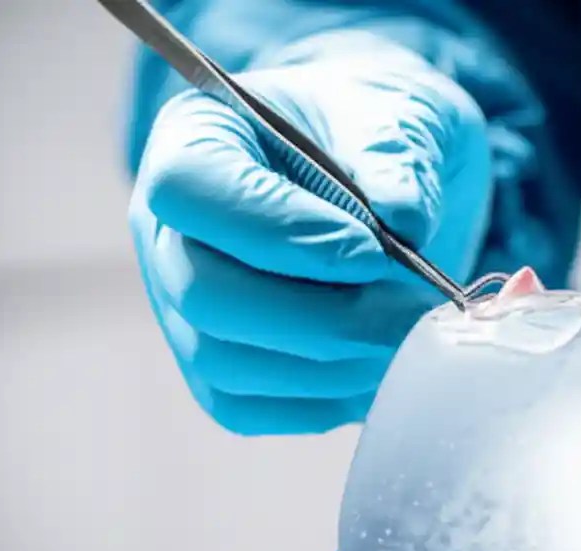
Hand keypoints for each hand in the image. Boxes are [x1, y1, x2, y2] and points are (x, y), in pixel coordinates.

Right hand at [130, 31, 492, 434]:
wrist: (380, 176)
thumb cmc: (376, 129)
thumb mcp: (398, 111)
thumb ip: (397, 154)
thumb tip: (406, 219)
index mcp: (195, 138)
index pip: (190, 190)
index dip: (276, 231)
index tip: (370, 252)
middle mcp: (168, 229)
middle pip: (204, 294)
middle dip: (320, 319)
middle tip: (412, 315)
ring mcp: (181, 305)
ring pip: (224, 363)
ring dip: (330, 366)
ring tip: (410, 340)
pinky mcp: (213, 368)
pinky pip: (246, 407)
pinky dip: (322, 400)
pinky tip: (382, 370)